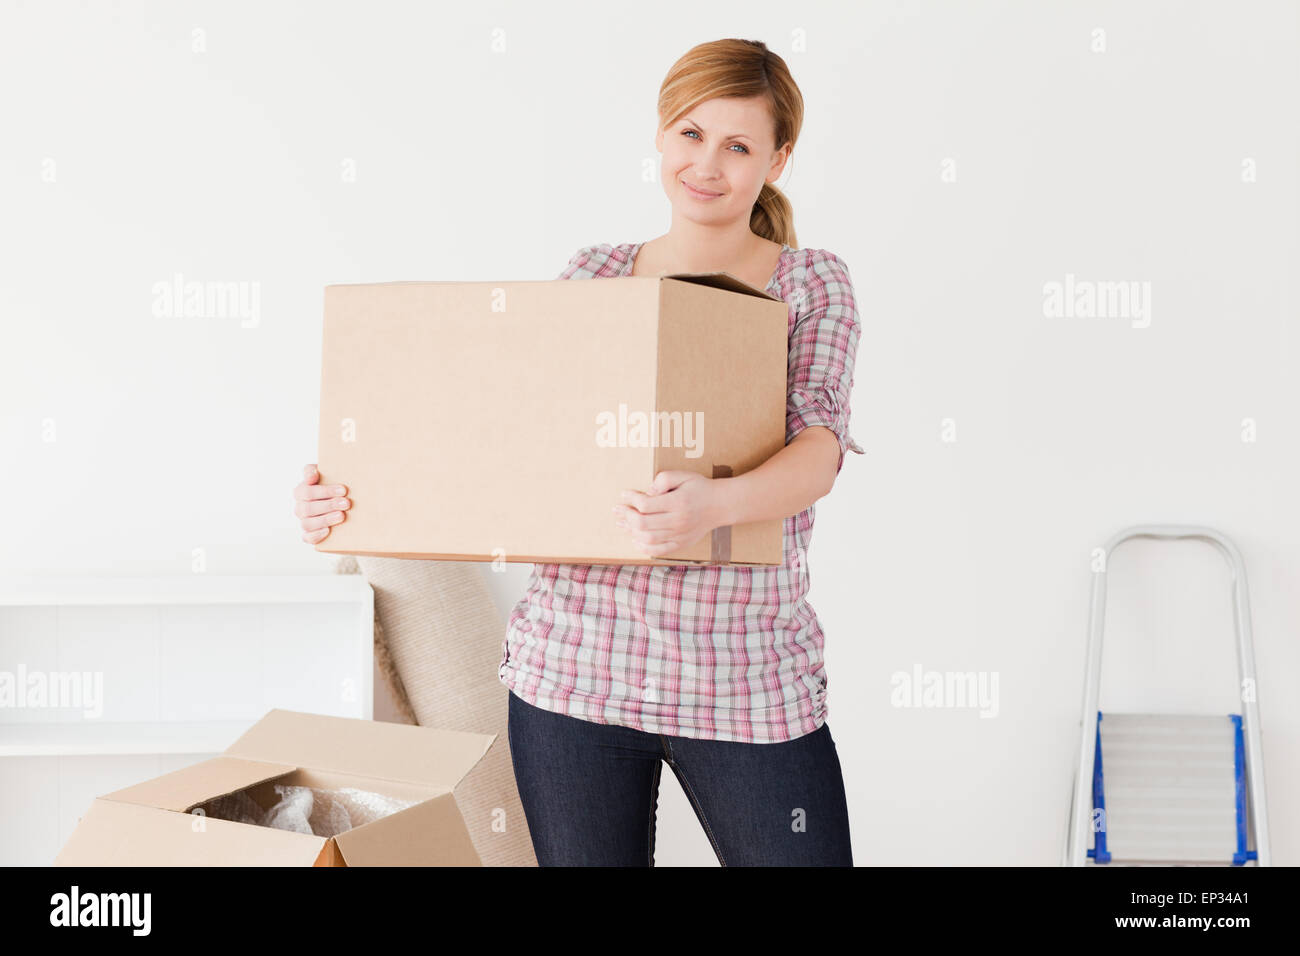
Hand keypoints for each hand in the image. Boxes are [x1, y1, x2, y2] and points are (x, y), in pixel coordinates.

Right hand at [294, 463, 350, 543]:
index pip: (307, 490)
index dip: (324, 491)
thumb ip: (318, 470)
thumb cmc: (335, 486)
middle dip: (328, 505)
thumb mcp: (330, 474)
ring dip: (325, 519)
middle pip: (307, 507)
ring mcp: (304, 520)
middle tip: (347, 503)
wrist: (342, 503)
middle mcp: (300, 506)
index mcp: (302, 490)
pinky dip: (316, 535)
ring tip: (342, 516)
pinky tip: (328, 531)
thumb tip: (313, 474)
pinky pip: (307, 537)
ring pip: (307, 523)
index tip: (343, 489)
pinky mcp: (309, 534)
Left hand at [612, 470, 727, 557]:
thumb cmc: (700, 488)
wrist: (720, 505)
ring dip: (631, 530)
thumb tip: (648, 492)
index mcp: (678, 502)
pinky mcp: (681, 544)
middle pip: (643, 523)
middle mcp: (678, 521)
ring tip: (622, 523)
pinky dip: (644, 547)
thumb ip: (664, 479)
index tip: (624, 494)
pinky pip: (659, 550)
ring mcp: (680, 535)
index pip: (646, 504)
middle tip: (618, 509)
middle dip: (626, 515)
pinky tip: (635, 539)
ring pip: (648, 538)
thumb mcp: (684, 475)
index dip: (631, 499)